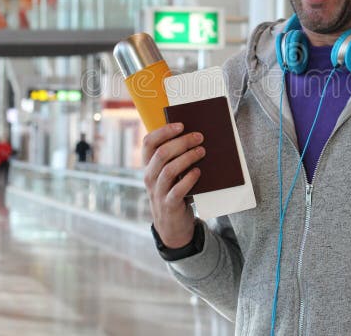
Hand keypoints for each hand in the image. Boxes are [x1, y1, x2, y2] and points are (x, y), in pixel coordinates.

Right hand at [142, 122, 205, 247]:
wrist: (172, 226)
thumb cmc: (174, 192)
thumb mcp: (169, 175)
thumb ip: (175, 158)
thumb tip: (195, 136)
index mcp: (149, 166)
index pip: (148, 143)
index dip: (163, 131)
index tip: (181, 125)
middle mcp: (150, 177)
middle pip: (161, 153)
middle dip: (181, 142)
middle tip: (199, 137)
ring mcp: (158, 192)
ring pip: (169, 170)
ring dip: (187, 158)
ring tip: (202, 151)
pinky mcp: (169, 205)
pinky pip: (177, 190)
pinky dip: (189, 179)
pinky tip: (198, 172)